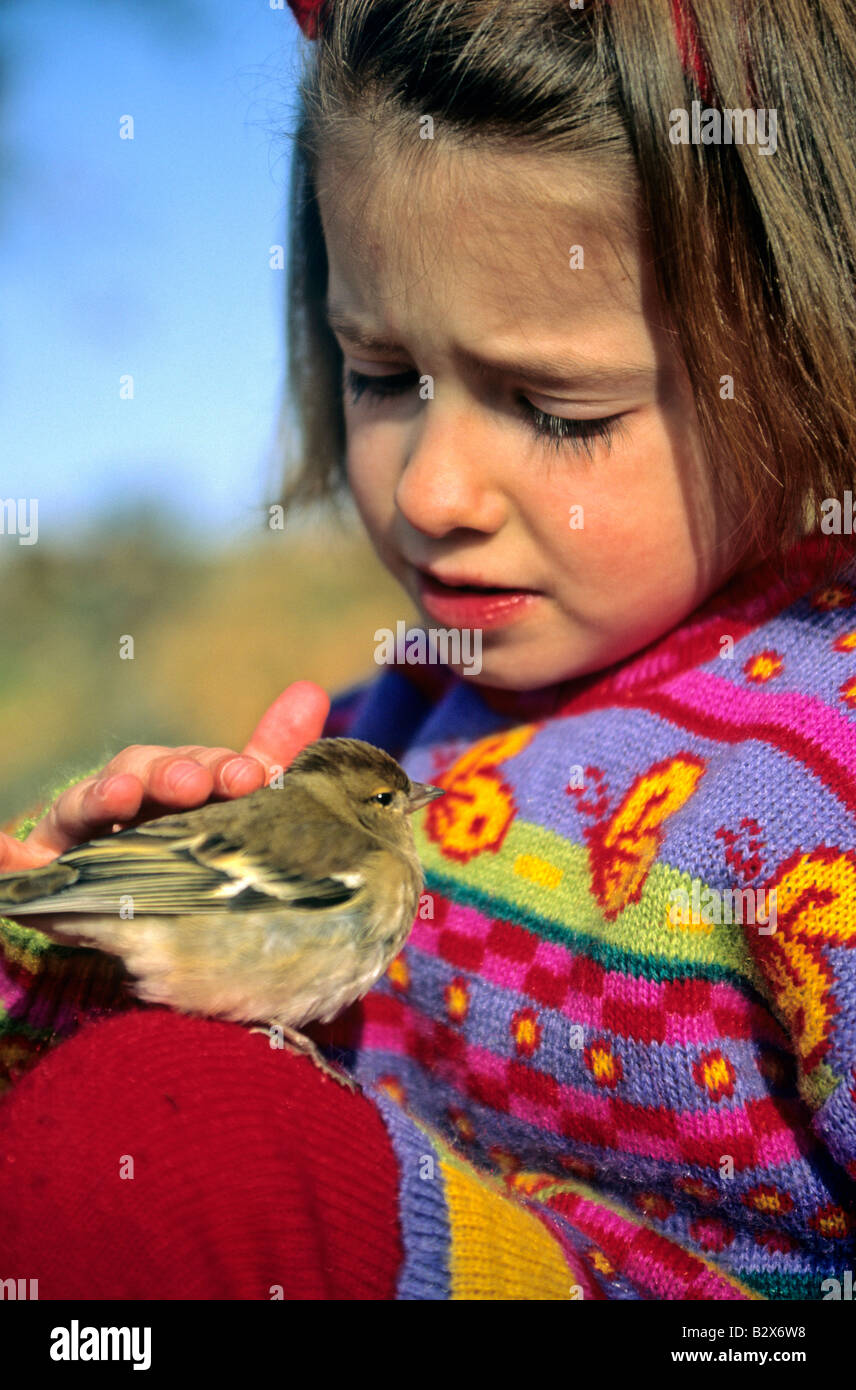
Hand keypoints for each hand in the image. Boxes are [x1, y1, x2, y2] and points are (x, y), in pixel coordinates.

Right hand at [0, 681, 329, 874]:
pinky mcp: (41, 867)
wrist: (124, 901)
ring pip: (86, 805)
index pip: (198, 766)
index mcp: (177, 785)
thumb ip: (270, 756)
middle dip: (167, 774)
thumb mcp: (231, 804)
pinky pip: (19, 864)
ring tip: (117, 797)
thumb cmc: (184, 840)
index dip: (219, 767)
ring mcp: (81, 831)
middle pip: (143, 774)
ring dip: (100, 795)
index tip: (249, 777)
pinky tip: (4, 853)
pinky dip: (7, 857)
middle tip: (191, 784)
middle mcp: (127, 799)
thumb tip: (311, 691)